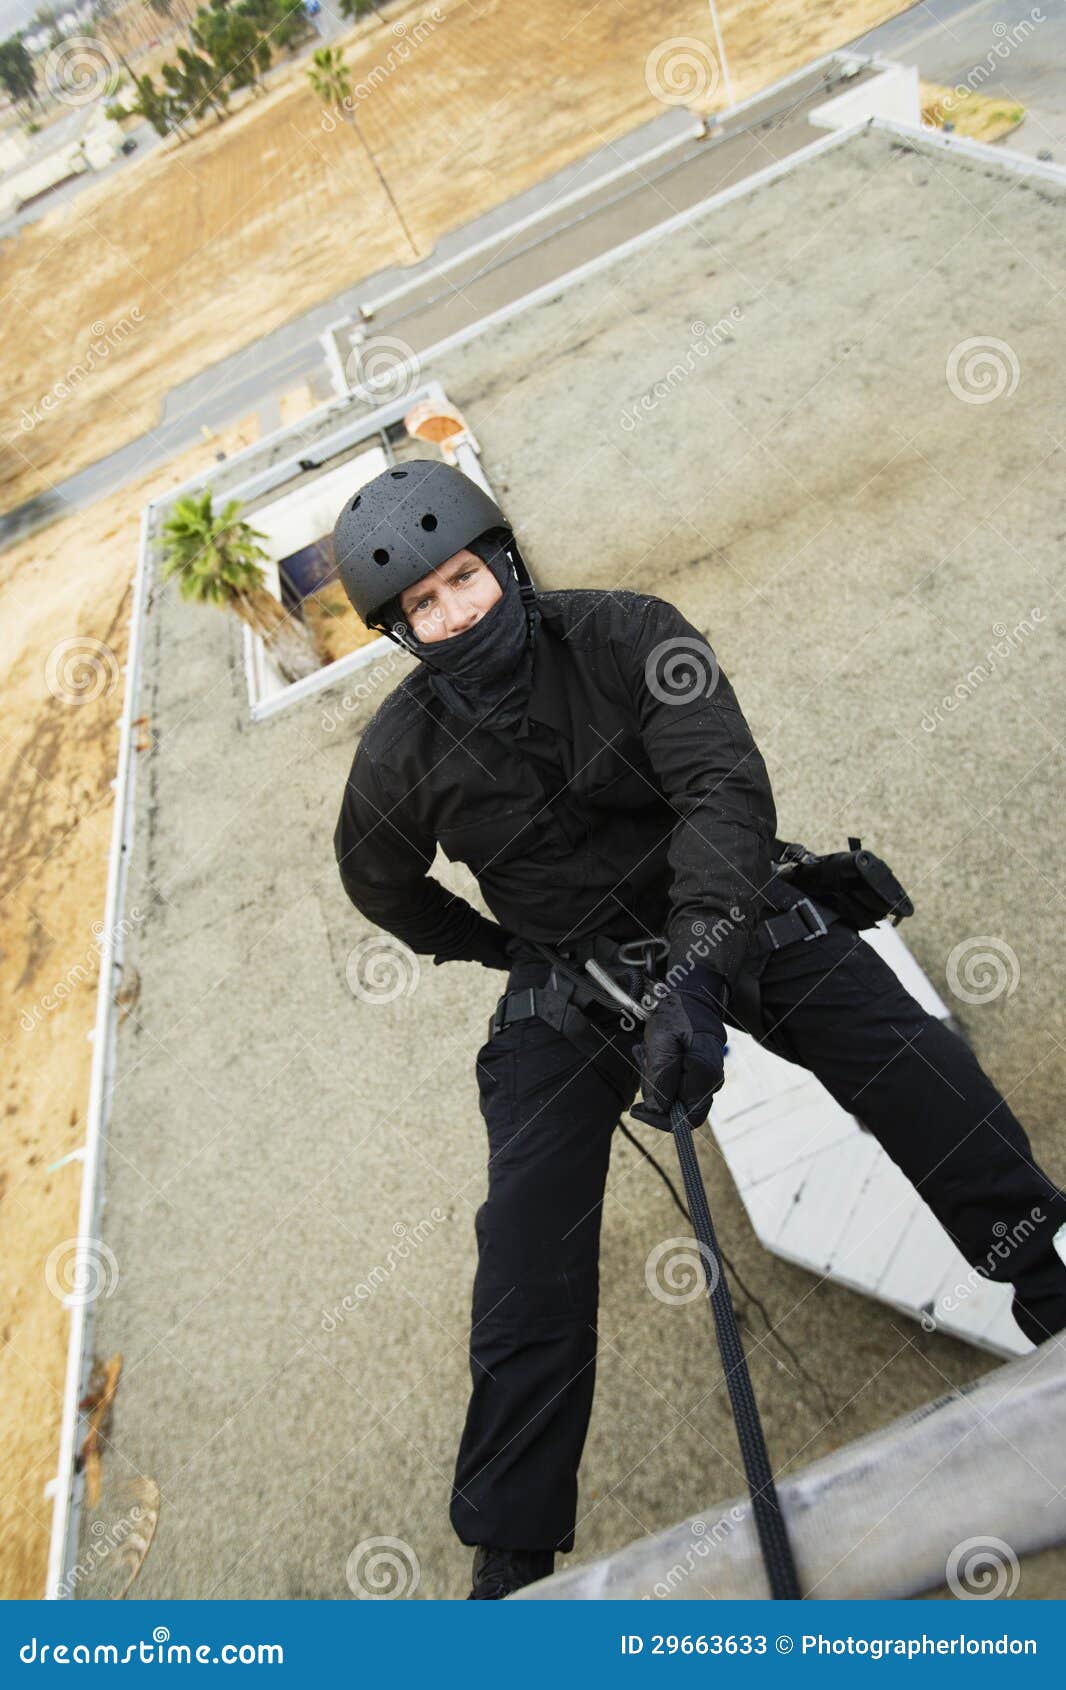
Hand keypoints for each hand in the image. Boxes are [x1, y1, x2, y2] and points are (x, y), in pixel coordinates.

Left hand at [629, 976, 726, 1132]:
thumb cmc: (677, 1013)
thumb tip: (660, 1108)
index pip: (685, 1118)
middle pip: (677, 1109)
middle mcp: (711, 1081)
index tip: (636, 1110)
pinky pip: (675, 1084)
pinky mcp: (698, 1073)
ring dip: (654, 1078)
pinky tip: (651, 1051)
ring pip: (674, 1096)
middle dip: (654, 1090)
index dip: (659, 1119)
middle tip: (642, 1059)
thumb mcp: (661, 1038)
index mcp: (706, 1073)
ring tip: (645, 1050)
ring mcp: (707, 1078)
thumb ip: (661, 1074)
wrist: (692, 995)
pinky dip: (659, 1072)